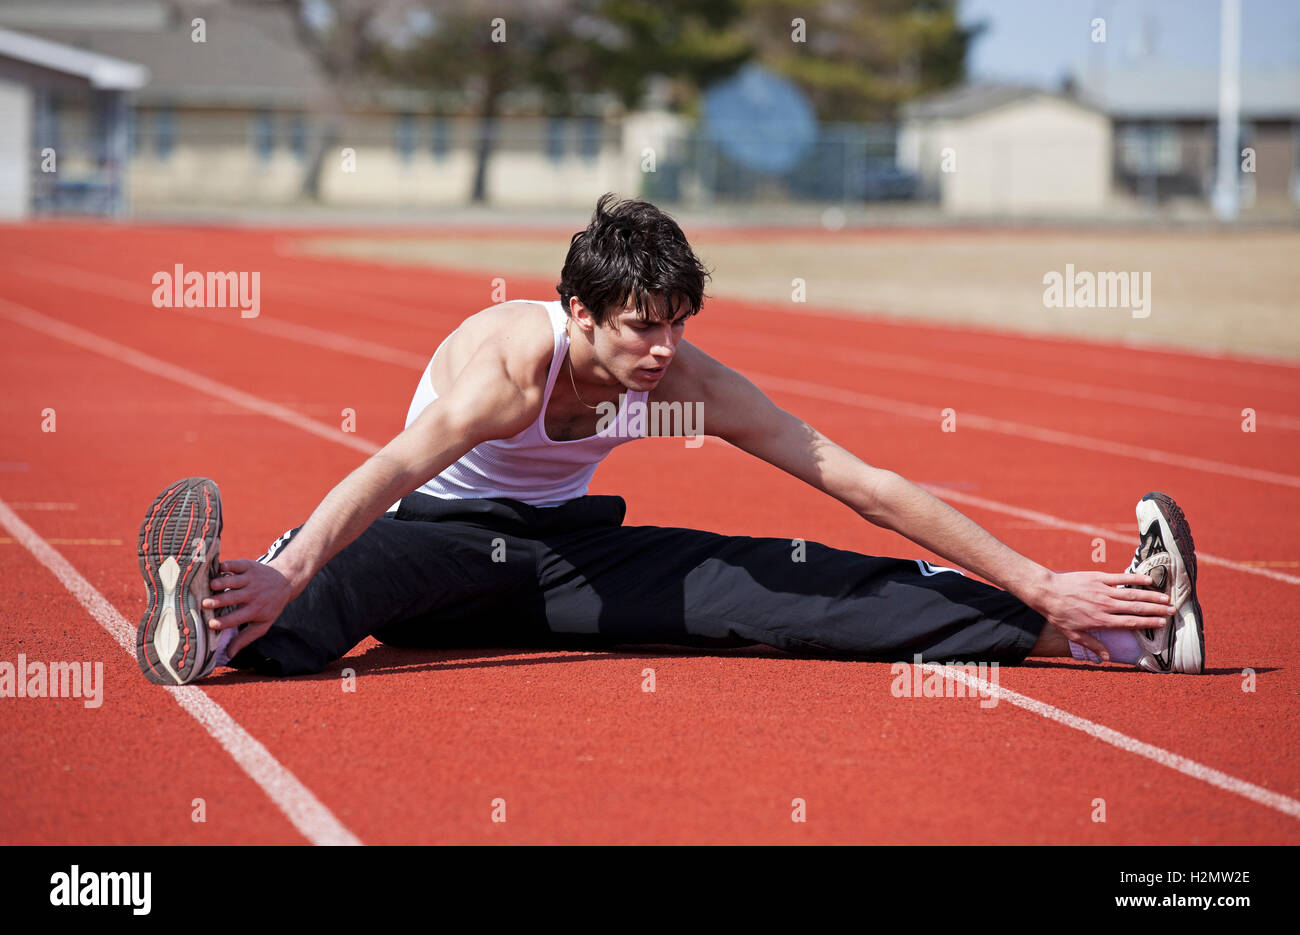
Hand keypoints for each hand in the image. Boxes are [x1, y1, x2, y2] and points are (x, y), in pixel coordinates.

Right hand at [203, 559, 295, 657]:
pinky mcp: (249, 566)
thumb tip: (229, 655)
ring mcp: (251, 579)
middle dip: (219, 601)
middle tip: (204, 603)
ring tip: (210, 586)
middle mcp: (253, 594)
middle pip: (233, 598)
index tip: (211, 624)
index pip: (238, 618)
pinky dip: (228, 565)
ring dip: (222, 582)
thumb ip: (245, 638)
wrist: (285, 581)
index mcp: (255, 610)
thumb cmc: (270, 606)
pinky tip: (218, 567)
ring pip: (234, 580)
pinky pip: (237, 565)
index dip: (225, 622)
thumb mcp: (262, 624)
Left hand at [1035, 571, 1174, 661]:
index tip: (1162, 623)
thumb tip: (1105, 658)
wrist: (1046, 592)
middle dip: (1156, 610)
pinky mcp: (1098, 578)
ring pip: (1132, 594)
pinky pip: (1120, 578)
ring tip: (1166, 598)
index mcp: (1101, 621)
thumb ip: (1092, 645)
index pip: (1130, 623)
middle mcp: (1105, 606)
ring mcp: (1102, 590)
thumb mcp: (1073, 634)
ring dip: (1150, 596)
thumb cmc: (1059, 615)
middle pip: (1136, 608)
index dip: (1148, 623)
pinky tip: (1149, 580)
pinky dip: (1135, 579)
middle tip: (1172, 611)